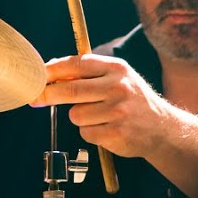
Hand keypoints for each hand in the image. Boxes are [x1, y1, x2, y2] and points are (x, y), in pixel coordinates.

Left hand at [34, 54, 167, 157]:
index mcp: (117, 69)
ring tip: (99, 117)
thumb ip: (89, 74)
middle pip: (70, 90)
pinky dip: (91, 133)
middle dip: (48, 95)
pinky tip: (107, 129)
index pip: (76, 64)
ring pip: (76, 115)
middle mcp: (119, 88)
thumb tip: (51, 71)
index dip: (52, 70)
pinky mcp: (116, 133)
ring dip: (80, 118)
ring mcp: (118, 111)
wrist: (163, 129)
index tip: (35, 76)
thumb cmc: (134, 101)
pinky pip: (86, 132)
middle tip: (35, 99)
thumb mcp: (119, 78)